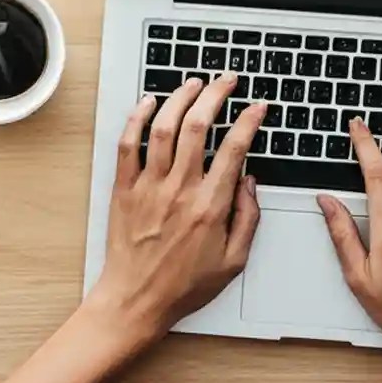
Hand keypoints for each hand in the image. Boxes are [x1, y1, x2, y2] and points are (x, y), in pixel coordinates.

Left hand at [84, 72, 266, 345]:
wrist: (136, 302)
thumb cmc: (183, 286)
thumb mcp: (233, 261)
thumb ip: (248, 218)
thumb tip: (250, 182)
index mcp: (210, 206)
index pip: (234, 148)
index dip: (249, 121)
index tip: (257, 107)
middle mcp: (179, 190)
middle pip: (198, 126)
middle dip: (216, 95)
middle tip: (227, 81)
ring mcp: (149, 187)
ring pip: (163, 128)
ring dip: (180, 98)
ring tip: (194, 83)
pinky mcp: (124, 190)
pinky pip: (128, 145)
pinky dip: (136, 118)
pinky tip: (148, 103)